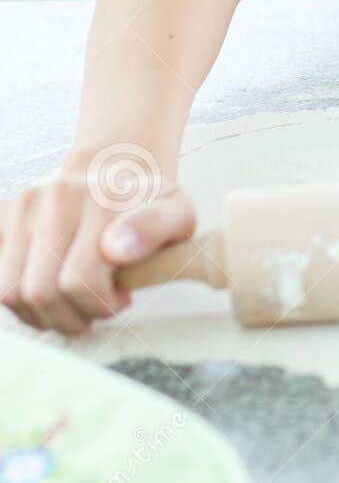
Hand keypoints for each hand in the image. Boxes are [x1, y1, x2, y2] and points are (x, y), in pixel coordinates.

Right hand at [0, 149, 194, 335]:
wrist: (117, 167)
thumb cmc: (147, 201)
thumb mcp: (177, 213)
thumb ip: (156, 228)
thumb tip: (116, 249)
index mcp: (100, 200)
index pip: (81, 282)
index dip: (102, 305)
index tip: (121, 298)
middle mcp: (57, 197)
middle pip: (41, 293)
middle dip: (71, 316)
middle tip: (95, 307)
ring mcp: (26, 204)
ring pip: (11, 292)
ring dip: (41, 313)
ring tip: (72, 301)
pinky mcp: (6, 214)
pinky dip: (17, 295)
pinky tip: (46, 287)